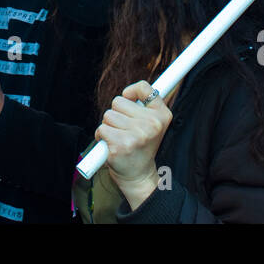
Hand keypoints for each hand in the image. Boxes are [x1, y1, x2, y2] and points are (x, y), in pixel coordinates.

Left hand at [95, 80, 171, 209]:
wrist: (138, 176)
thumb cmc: (140, 147)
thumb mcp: (151, 124)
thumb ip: (144, 105)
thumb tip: (129, 92)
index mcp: (162, 115)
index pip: (145, 88)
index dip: (132, 91)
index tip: (129, 97)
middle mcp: (153, 124)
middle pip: (118, 101)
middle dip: (117, 114)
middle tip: (125, 130)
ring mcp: (137, 135)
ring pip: (108, 115)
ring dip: (109, 127)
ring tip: (119, 138)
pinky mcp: (121, 145)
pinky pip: (101, 129)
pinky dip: (101, 136)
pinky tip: (112, 146)